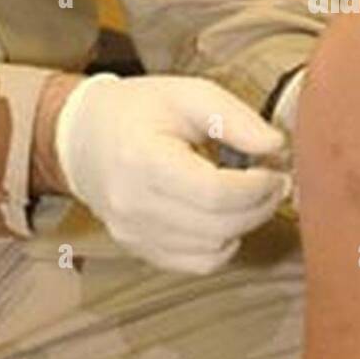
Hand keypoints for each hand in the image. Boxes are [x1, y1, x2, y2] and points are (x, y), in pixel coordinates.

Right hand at [54, 73, 291, 275]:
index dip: (256, 187)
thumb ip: (235, 118)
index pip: (214, 192)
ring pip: (211, 251)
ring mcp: (132, 233)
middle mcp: (133, 205)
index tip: (275, 170)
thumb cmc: (138, 109)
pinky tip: (224, 216)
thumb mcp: (187, 94)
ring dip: (244, 226)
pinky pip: (196, 264)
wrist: (83, 135)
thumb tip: (276, 147)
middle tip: (274, 182)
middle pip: (217, 226)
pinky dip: (221, 245)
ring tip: (250, 195)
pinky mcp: (138, 248)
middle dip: (259, 206)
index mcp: (142, 160)